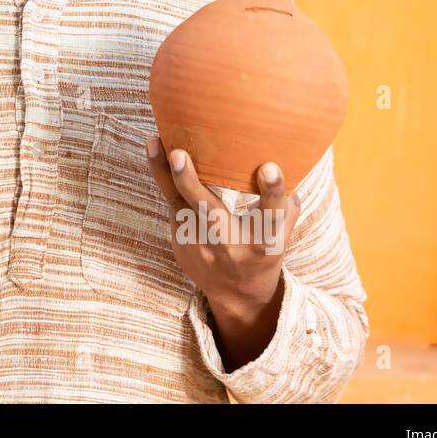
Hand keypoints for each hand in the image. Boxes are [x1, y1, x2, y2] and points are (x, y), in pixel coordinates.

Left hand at [145, 138, 300, 315]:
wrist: (235, 294)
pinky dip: (163, 177)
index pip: (271, 216)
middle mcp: (230, 245)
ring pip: (179, 204)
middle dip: (191, 183)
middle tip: (178, 154)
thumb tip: (283, 158)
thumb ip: (284, 203)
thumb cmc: (263, 251)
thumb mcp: (281, 234)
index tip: (269, 167)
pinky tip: (155, 150)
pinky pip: (171, 202)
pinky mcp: (180, 240)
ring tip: (153, 143)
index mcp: (264, 243)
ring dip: (164, 173)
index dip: (272, 192)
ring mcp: (200, 245)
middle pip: (209, 212)